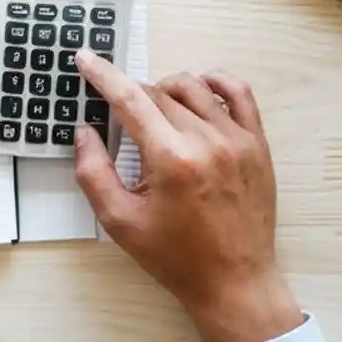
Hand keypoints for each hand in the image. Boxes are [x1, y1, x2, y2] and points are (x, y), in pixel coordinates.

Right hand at [72, 49, 301, 341]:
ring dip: (165, 89)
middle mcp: (207, 142)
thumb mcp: (119, 221)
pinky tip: (198, 91)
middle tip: (121, 119)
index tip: (86, 59)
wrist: (235, 282)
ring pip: (193, 87)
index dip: (104, 76)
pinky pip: (239, 93)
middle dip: (132, 95)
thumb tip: (84, 131)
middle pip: (158, 92)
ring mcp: (237, 140)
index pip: (130, 100)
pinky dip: (214, 82)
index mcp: (172, 160)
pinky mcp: (257, 145)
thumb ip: (93, 172)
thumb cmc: (176, 256)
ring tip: (154, 114)